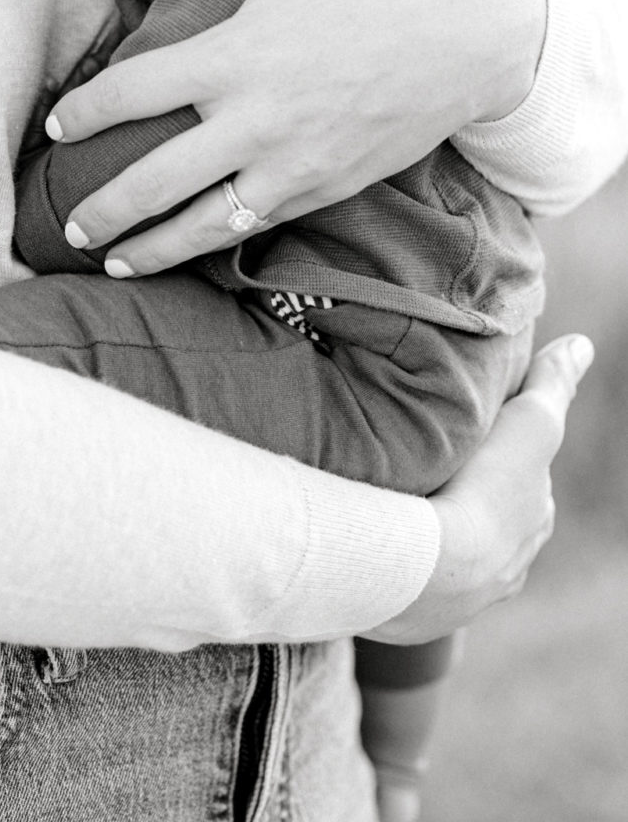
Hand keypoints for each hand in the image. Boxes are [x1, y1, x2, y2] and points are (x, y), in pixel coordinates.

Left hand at [48, 0, 544, 274]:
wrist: (473, 32)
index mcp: (237, 54)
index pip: (133, 93)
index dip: (85, 110)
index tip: (58, 121)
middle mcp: (258, 122)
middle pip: (153, 180)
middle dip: (102, 209)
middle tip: (69, 224)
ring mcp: (293, 165)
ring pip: (203, 224)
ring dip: (150, 246)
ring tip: (114, 259)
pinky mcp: (326, 189)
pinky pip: (255, 225)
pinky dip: (212, 242)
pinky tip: (187, 246)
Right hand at [367, 335, 592, 644]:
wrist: (426, 568)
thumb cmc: (482, 492)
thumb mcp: (529, 424)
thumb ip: (553, 385)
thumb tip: (581, 346)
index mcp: (532, 521)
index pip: (524, 482)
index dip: (504, 456)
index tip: (476, 435)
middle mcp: (507, 565)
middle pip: (488, 520)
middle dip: (467, 497)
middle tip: (429, 465)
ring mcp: (463, 596)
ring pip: (450, 553)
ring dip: (431, 531)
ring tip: (395, 500)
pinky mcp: (418, 615)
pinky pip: (411, 578)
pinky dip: (400, 557)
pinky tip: (379, 540)